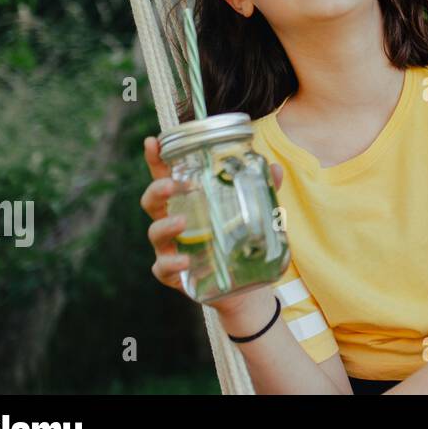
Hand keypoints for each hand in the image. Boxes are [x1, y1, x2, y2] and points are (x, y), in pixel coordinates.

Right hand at [140, 135, 283, 313]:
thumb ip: (262, 190)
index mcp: (188, 202)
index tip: (153, 141)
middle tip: (173, 185)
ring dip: (165, 225)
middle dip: (157, 190)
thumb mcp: (255, 212)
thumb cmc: (240, 239)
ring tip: (182, 222)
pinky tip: (183, 260)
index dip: (156, 159)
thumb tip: (275, 168)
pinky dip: (170, 264)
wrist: (244, 287)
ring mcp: (170, 248)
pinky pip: (162, 268)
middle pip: (152, 202)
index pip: (167, 176)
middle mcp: (174, 222)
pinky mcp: (175, 274)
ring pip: (154, 233)